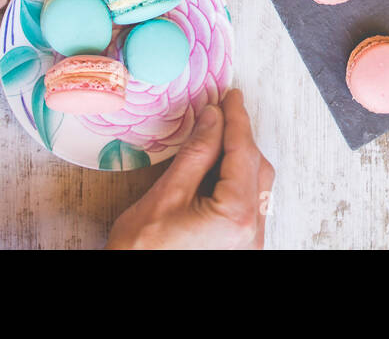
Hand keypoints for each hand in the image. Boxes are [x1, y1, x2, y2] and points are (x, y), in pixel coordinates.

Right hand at [107, 89, 274, 248]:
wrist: (132, 291)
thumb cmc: (142, 252)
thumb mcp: (166, 195)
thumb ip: (196, 153)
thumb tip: (212, 117)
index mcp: (237, 217)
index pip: (244, 154)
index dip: (237, 120)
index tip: (231, 96)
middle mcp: (252, 232)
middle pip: (256, 169)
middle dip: (239, 137)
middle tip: (222, 110)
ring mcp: (249, 242)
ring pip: (255, 186)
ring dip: (239, 158)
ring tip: (217, 134)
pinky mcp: (239, 246)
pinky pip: (248, 204)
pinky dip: (235, 181)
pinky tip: (217, 166)